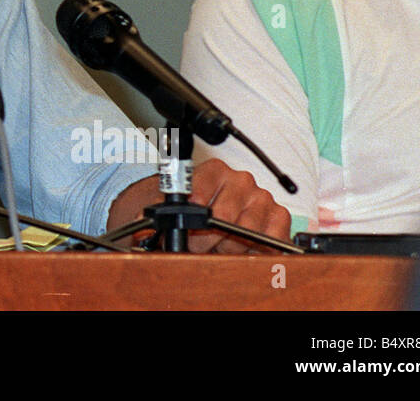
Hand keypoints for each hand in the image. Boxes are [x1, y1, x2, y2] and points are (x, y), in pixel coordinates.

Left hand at [108, 159, 290, 252]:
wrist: (212, 214)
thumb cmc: (193, 209)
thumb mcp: (172, 207)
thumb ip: (156, 212)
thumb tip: (139, 223)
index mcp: (214, 170)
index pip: (200, 193)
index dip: (191, 219)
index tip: (186, 232)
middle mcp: (241, 179)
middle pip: (224, 217)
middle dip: (206, 240)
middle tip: (197, 248)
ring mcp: (262, 197)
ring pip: (245, 231)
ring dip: (227, 248)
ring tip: (217, 248)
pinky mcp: (280, 217)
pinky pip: (270, 238)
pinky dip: (253, 250)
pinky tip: (240, 249)